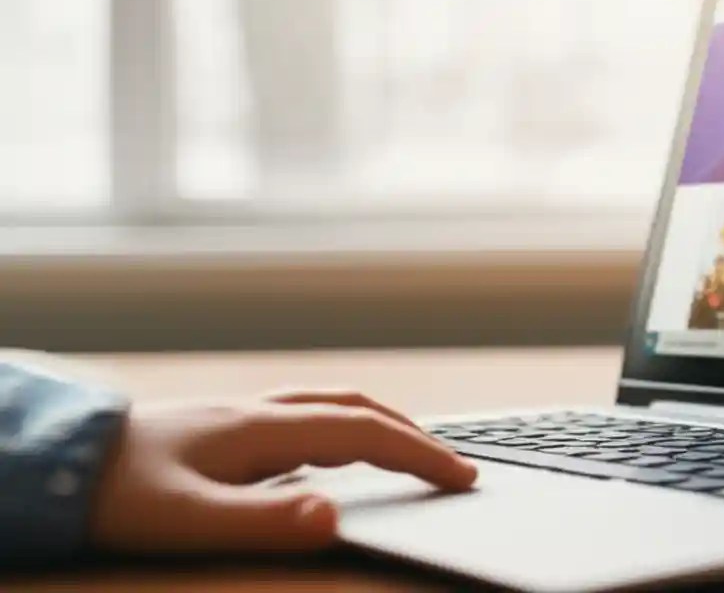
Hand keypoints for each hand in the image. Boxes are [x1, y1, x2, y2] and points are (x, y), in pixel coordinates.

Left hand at [91, 390, 476, 553]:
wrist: (54, 461)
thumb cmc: (118, 496)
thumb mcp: (188, 522)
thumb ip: (263, 522)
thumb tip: (334, 518)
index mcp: (263, 430)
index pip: (364, 432)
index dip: (420, 453)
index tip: (463, 478)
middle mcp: (259, 414)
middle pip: (357, 408)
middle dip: (414, 434)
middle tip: (453, 468)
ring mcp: (241, 417)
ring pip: (331, 406)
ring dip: (382, 425)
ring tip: (411, 451)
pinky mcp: (224, 429)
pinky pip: (305, 417)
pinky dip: (345, 429)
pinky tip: (333, 457)